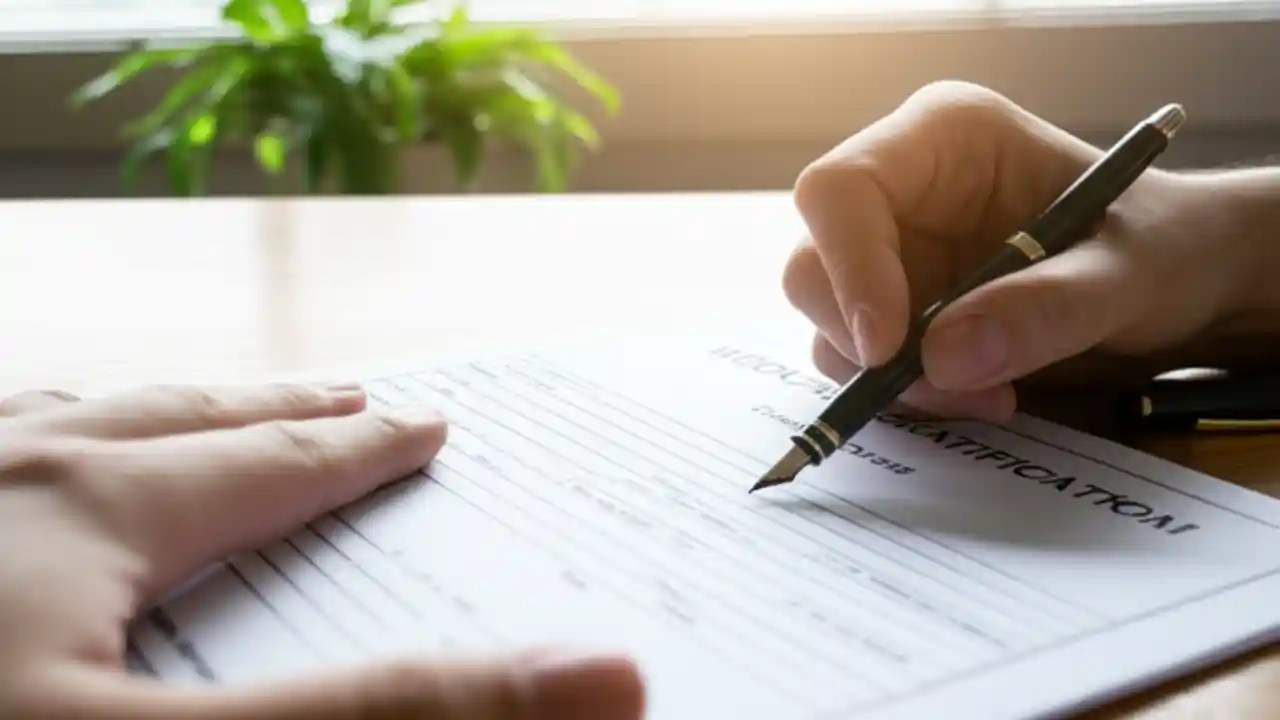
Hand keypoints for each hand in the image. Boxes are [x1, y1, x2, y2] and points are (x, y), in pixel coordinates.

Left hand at [0, 383, 643, 719]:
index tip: (427, 423)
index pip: (277, 468)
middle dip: (277, 410)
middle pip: (175, 420)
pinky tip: (40, 466)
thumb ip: (374, 716)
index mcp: (91, 506)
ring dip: (159, 415)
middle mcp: (10, 477)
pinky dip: (51, 443)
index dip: (367, 451)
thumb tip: (599, 678)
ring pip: (69, 425)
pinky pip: (0, 451)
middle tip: (347, 398)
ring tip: (205, 411)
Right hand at [784, 81, 1268, 420]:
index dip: (847, 267)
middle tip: (947, 388)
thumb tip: (941, 359)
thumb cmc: (1163, 246)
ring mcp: (891, 254)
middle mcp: (899, 192)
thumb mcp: (1129, 273)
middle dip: (867, 341)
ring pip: (831, 323)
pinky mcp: (896, 309)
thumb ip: (1046, 307)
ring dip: (895, 380)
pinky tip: (980, 395)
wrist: (1178, 284)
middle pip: (815, 264)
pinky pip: (861, 360)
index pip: (841, 190)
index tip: (889, 348)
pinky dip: (908, 394)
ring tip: (989, 397)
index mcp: (942, 138)